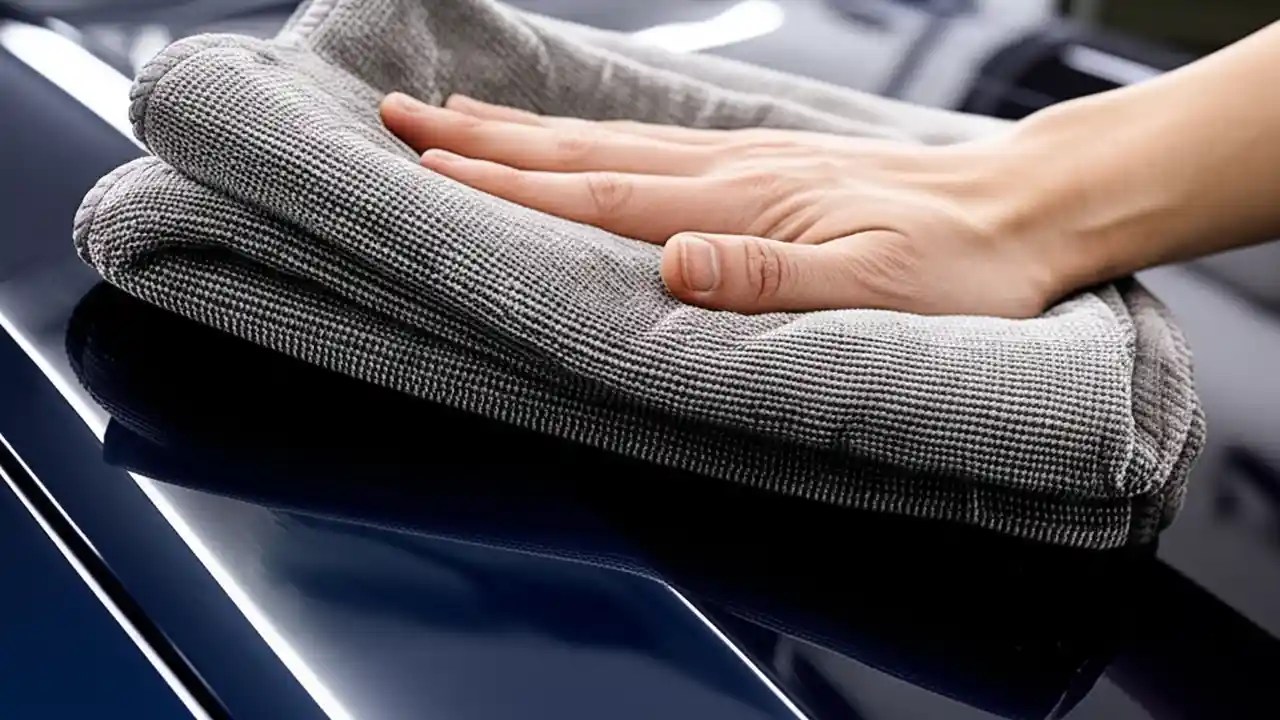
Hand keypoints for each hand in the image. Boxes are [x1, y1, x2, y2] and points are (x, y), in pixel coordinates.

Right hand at [380, 92, 1061, 316]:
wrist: (1021, 210)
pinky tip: (580, 135)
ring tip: (464, 115)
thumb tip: (670, 264)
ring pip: (612, 140)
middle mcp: (729, 171)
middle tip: (406, 117)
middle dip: (486, 140)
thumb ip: (769, 281)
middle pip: (583, 153)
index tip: (431, 162)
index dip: (508, 184)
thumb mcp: (876, 289)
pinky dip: (597, 136)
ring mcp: (745, 161)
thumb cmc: (957, 265)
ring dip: (528, 131)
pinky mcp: (766, 164)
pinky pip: (657, 142)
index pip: (598, 195)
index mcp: (739, 205)